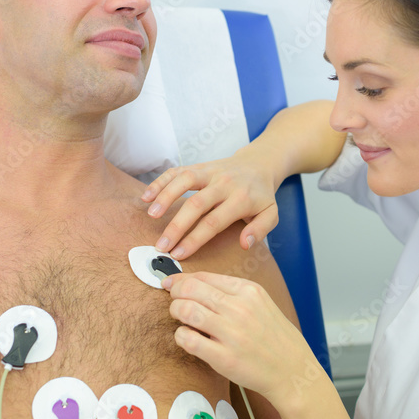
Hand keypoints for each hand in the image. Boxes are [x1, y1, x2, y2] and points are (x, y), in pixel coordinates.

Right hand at [141, 154, 278, 258]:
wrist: (259, 164)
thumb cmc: (261, 195)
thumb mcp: (271, 214)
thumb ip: (260, 230)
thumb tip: (245, 243)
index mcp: (241, 199)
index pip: (214, 222)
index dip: (194, 239)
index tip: (178, 255)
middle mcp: (224, 183)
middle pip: (196, 204)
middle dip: (176, 226)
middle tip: (161, 245)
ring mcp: (210, 172)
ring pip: (184, 180)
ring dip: (165, 197)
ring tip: (151, 216)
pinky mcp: (199, 166)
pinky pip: (177, 170)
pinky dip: (160, 181)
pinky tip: (146, 196)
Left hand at [163, 272, 324, 404]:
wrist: (292, 370)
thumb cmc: (273, 337)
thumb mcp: (260, 303)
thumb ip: (231, 292)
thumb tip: (194, 283)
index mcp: (248, 290)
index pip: (204, 276)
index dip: (181, 279)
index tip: (172, 283)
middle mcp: (240, 308)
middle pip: (191, 289)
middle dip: (175, 293)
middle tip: (174, 301)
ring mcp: (232, 333)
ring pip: (186, 310)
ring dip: (175, 311)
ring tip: (179, 318)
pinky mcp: (224, 358)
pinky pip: (188, 340)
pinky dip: (180, 336)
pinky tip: (186, 337)